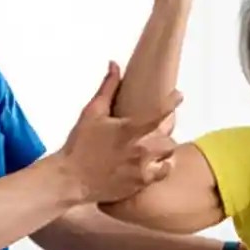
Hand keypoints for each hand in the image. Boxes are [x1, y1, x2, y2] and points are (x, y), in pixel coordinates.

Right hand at [59, 62, 181, 203]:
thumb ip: (108, 87)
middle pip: (168, 136)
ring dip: (164, 149)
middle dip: (164, 130)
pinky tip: (152, 162)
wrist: (70, 179)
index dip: (172, 102)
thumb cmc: (79, 146)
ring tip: (155, 146)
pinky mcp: (140, 184)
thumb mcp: (92, 112)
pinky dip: (161, 166)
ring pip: (169, 155)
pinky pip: (162, 172)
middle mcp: (139, 150)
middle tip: (157, 127)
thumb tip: (115, 65)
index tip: (178, 95)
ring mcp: (141, 169)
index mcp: (128, 130)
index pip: (158, 113)